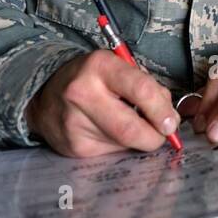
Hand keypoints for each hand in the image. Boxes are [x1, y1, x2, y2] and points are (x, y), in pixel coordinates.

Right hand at [26, 50, 180, 157]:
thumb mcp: (120, 68)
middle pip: (131, 128)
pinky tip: (112, 132)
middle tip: (163, 133)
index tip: (171, 121)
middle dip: (155, 136)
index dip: (162, 111)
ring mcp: (74, 123)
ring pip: (123, 143)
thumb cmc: (94, 79)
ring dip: (139, 139)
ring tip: (133, 124)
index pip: (141, 91)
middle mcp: (83, 93)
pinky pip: (111, 151)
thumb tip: (169, 119)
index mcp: (101, 66)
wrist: (46, 95)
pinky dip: (121, 145)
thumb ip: (148, 88)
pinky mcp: (73, 146)